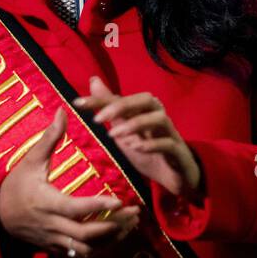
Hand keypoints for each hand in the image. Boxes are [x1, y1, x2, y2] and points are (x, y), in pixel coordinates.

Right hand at [0, 106, 139, 257]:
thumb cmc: (15, 186)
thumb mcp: (30, 161)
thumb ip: (49, 138)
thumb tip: (62, 111)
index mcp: (46, 202)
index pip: (75, 208)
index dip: (97, 206)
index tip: (119, 201)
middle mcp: (52, 225)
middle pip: (86, 233)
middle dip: (113, 225)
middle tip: (134, 212)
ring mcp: (55, 240)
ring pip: (87, 248)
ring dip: (111, 239)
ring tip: (131, 224)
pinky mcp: (57, 249)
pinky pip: (82, 253)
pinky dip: (101, 247)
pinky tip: (118, 235)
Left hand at [73, 76, 202, 198]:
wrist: (175, 176)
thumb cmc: (148, 151)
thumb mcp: (124, 130)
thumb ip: (110, 108)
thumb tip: (93, 81)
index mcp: (144, 110)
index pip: (122, 98)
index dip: (100, 99)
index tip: (78, 103)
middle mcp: (158, 116)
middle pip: (146, 100)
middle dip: (122, 106)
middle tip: (98, 119)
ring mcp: (170, 133)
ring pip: (159, 118)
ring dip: (135, 124)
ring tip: (114, 135)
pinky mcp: (178, 152)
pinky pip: (168, 143)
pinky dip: (152, 144)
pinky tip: (136, 148)